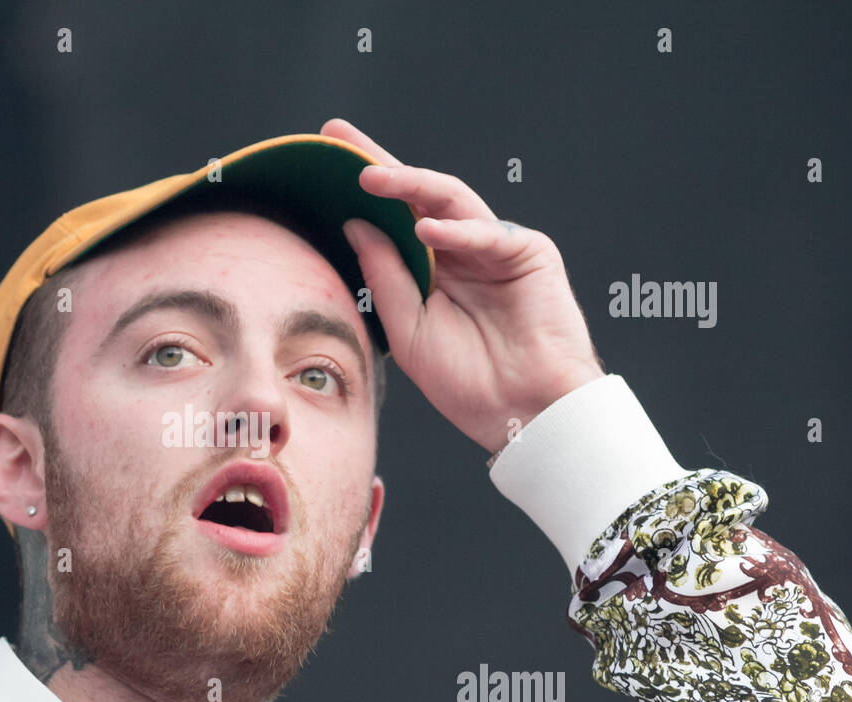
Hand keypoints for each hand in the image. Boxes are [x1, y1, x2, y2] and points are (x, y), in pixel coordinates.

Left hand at [322, 117, 605, 454]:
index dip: (361, 188)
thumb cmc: (468, 383)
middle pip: (417, 196)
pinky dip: (457, 230)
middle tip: (337, 138)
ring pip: (450, 201)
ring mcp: (493, 248)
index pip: (392, 217)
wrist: (523, 414)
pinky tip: (425, 230)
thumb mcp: (408, 330)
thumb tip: (354, 224)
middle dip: (379, 164)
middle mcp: (459, 251)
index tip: (323, 155)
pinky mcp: (528, 253)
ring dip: (410, 185)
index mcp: (431, 270)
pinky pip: (487, 233)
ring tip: (371, 178)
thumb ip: (384, 277)